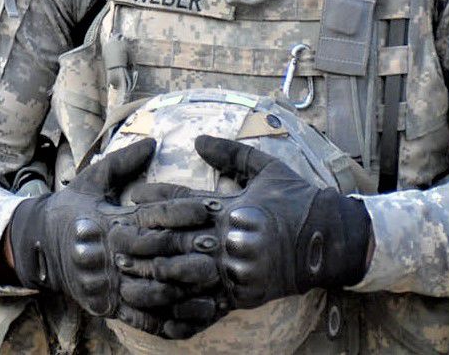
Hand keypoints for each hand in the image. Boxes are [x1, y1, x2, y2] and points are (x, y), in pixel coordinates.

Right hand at [7, 138, 220, 338]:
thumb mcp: (91, 179)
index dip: (178, 212)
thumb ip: (122, 162)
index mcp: (106, 222)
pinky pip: (141, 318)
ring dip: (182, 285)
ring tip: (211, 278)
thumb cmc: (71, 208)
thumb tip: (153, 142)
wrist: (37, 247)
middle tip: (216, 242)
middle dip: (186, 247)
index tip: (205, 207)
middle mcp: (107, 255)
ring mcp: (107, 284)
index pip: (148, 217)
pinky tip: (194, 314)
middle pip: (153, 253)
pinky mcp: (108, 307)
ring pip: (150, 289)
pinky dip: (169, 319)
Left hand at [132, 136, 371, 310]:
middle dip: (147, 239)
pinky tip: (162, 310)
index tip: (133, 197)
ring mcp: (238, 270)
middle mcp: (233, 240)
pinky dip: (184, 309)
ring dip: (156, 274)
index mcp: (235, 208)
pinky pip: (209, 305)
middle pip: (180, 240)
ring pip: (188, 275)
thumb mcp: (266, 168)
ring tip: (130, 271)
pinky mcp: (246, 295)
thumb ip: (230, 154)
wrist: (331, 238)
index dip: (158, 200)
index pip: (187, 204)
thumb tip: (197, 139)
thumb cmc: (297, 198)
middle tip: (118, 237)